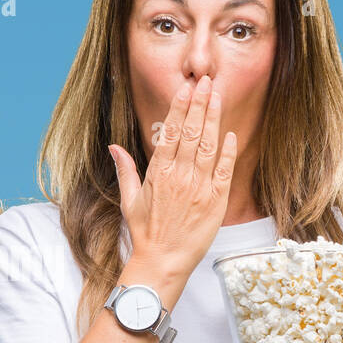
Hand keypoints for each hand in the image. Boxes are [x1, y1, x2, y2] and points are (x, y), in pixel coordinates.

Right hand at [110, 74, 237, 279]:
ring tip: (217, 96)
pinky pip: (223, 171)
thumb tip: (113, 146)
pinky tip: (229, 133)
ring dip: (213, 119)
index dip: (179, 108)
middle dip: (199, 104)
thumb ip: (125, 170)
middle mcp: (179, 177)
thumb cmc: (145, 232)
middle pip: (191, 132)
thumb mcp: (129, 200)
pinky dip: (227, 151)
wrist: (163, 261)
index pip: (170, 132)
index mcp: (158, 174)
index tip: (186, 88)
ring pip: (208, 146)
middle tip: (206, 81)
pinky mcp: (215, 201)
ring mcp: (199, 188)